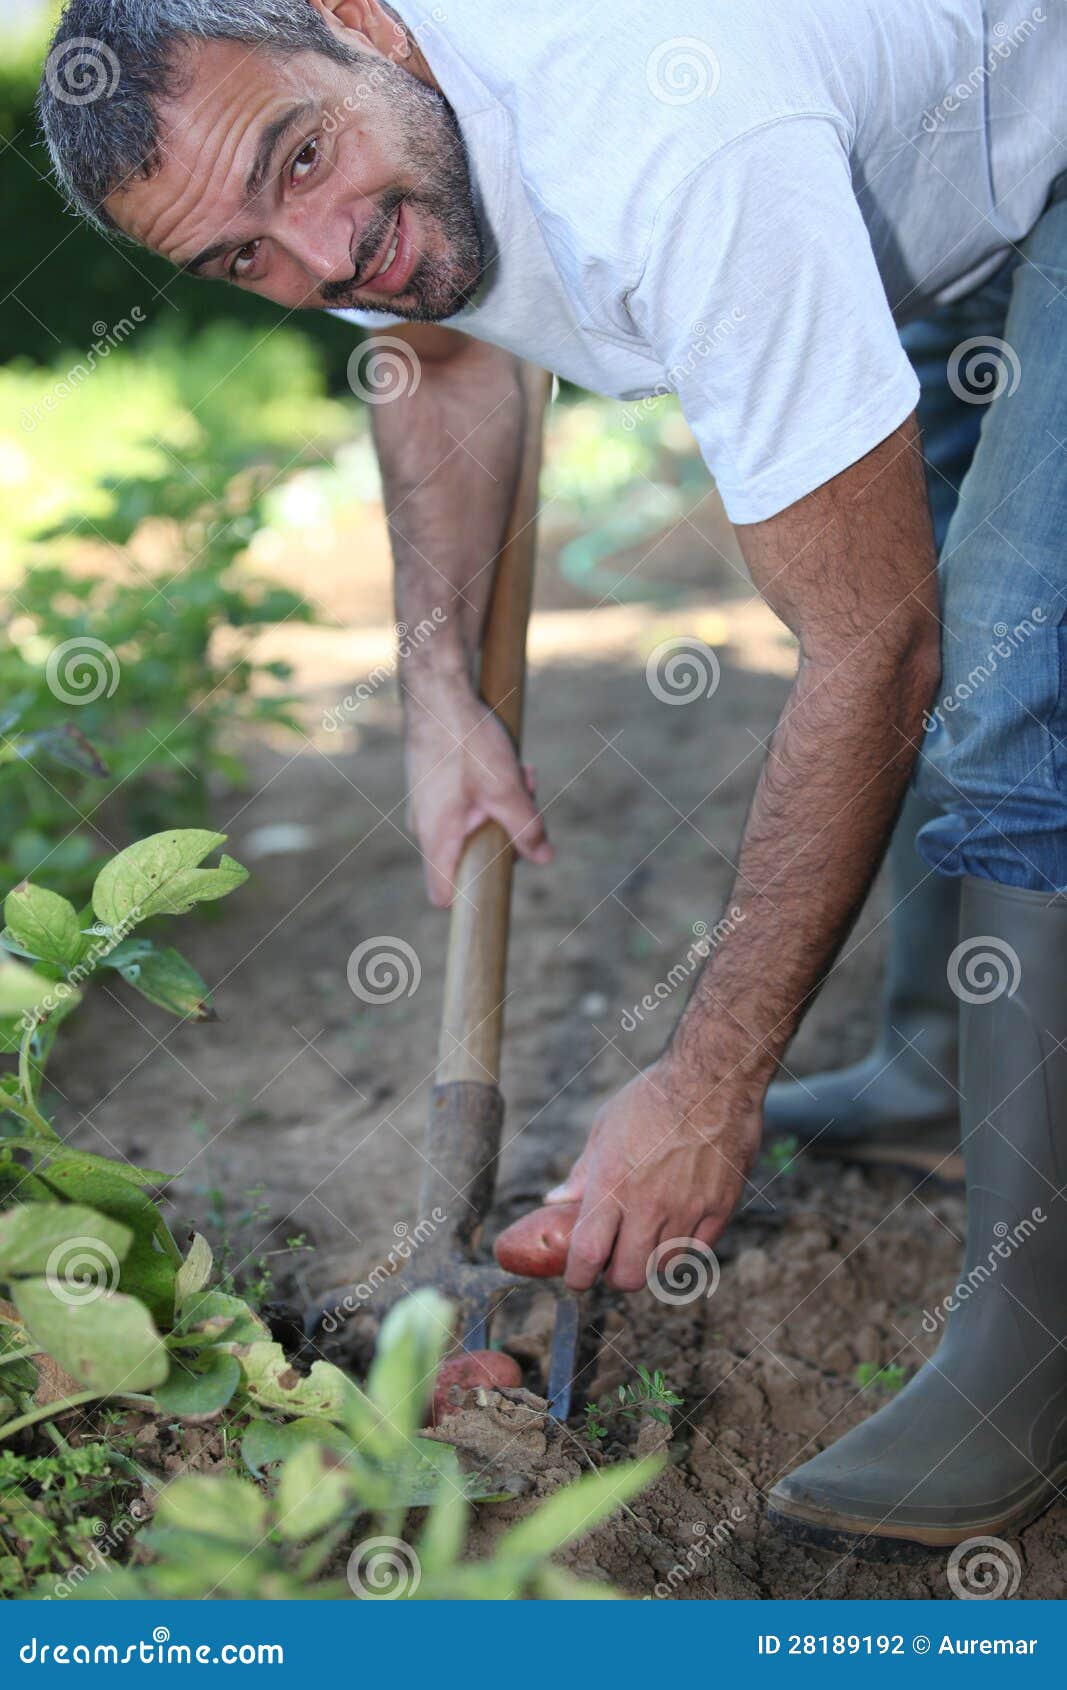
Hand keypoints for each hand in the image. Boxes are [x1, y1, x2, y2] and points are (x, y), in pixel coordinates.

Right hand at [405, 681, 552, 906]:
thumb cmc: (466, 738)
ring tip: (523, 772)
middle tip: (530, 799)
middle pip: (471, 856)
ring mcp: (428, 805)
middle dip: (506, 834)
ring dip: (503, 806)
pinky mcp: (434, 786)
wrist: (436, 689)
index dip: (471, 898)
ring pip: (474, 824)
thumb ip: (526, 829)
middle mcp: (425, 825)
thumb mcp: (507, 787)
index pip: (443, 895)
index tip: (501, 885)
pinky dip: (490, 789)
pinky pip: (466, 803)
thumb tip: (543, 859)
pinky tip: (508, 762)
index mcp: (437, 836)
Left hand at [547, 1058, 762, 1291]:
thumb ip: (583, 1172)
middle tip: (614, 1258)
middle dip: (615, 1275)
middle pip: (627, 1276)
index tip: (576, 1278)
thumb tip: (555, 1200)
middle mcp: (648, 1205)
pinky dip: (684, 1247)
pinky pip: (697, 1250)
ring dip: (650, 1260)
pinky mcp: (719, 1208)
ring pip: (662, 1267)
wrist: (713, 1079)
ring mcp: (686, 1210)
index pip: (586, 1255)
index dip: (577, 1277)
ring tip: (647, 1238)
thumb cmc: (652, 1097)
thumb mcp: (605, 1127)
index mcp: (611, 1185)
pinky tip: (677, 1226)